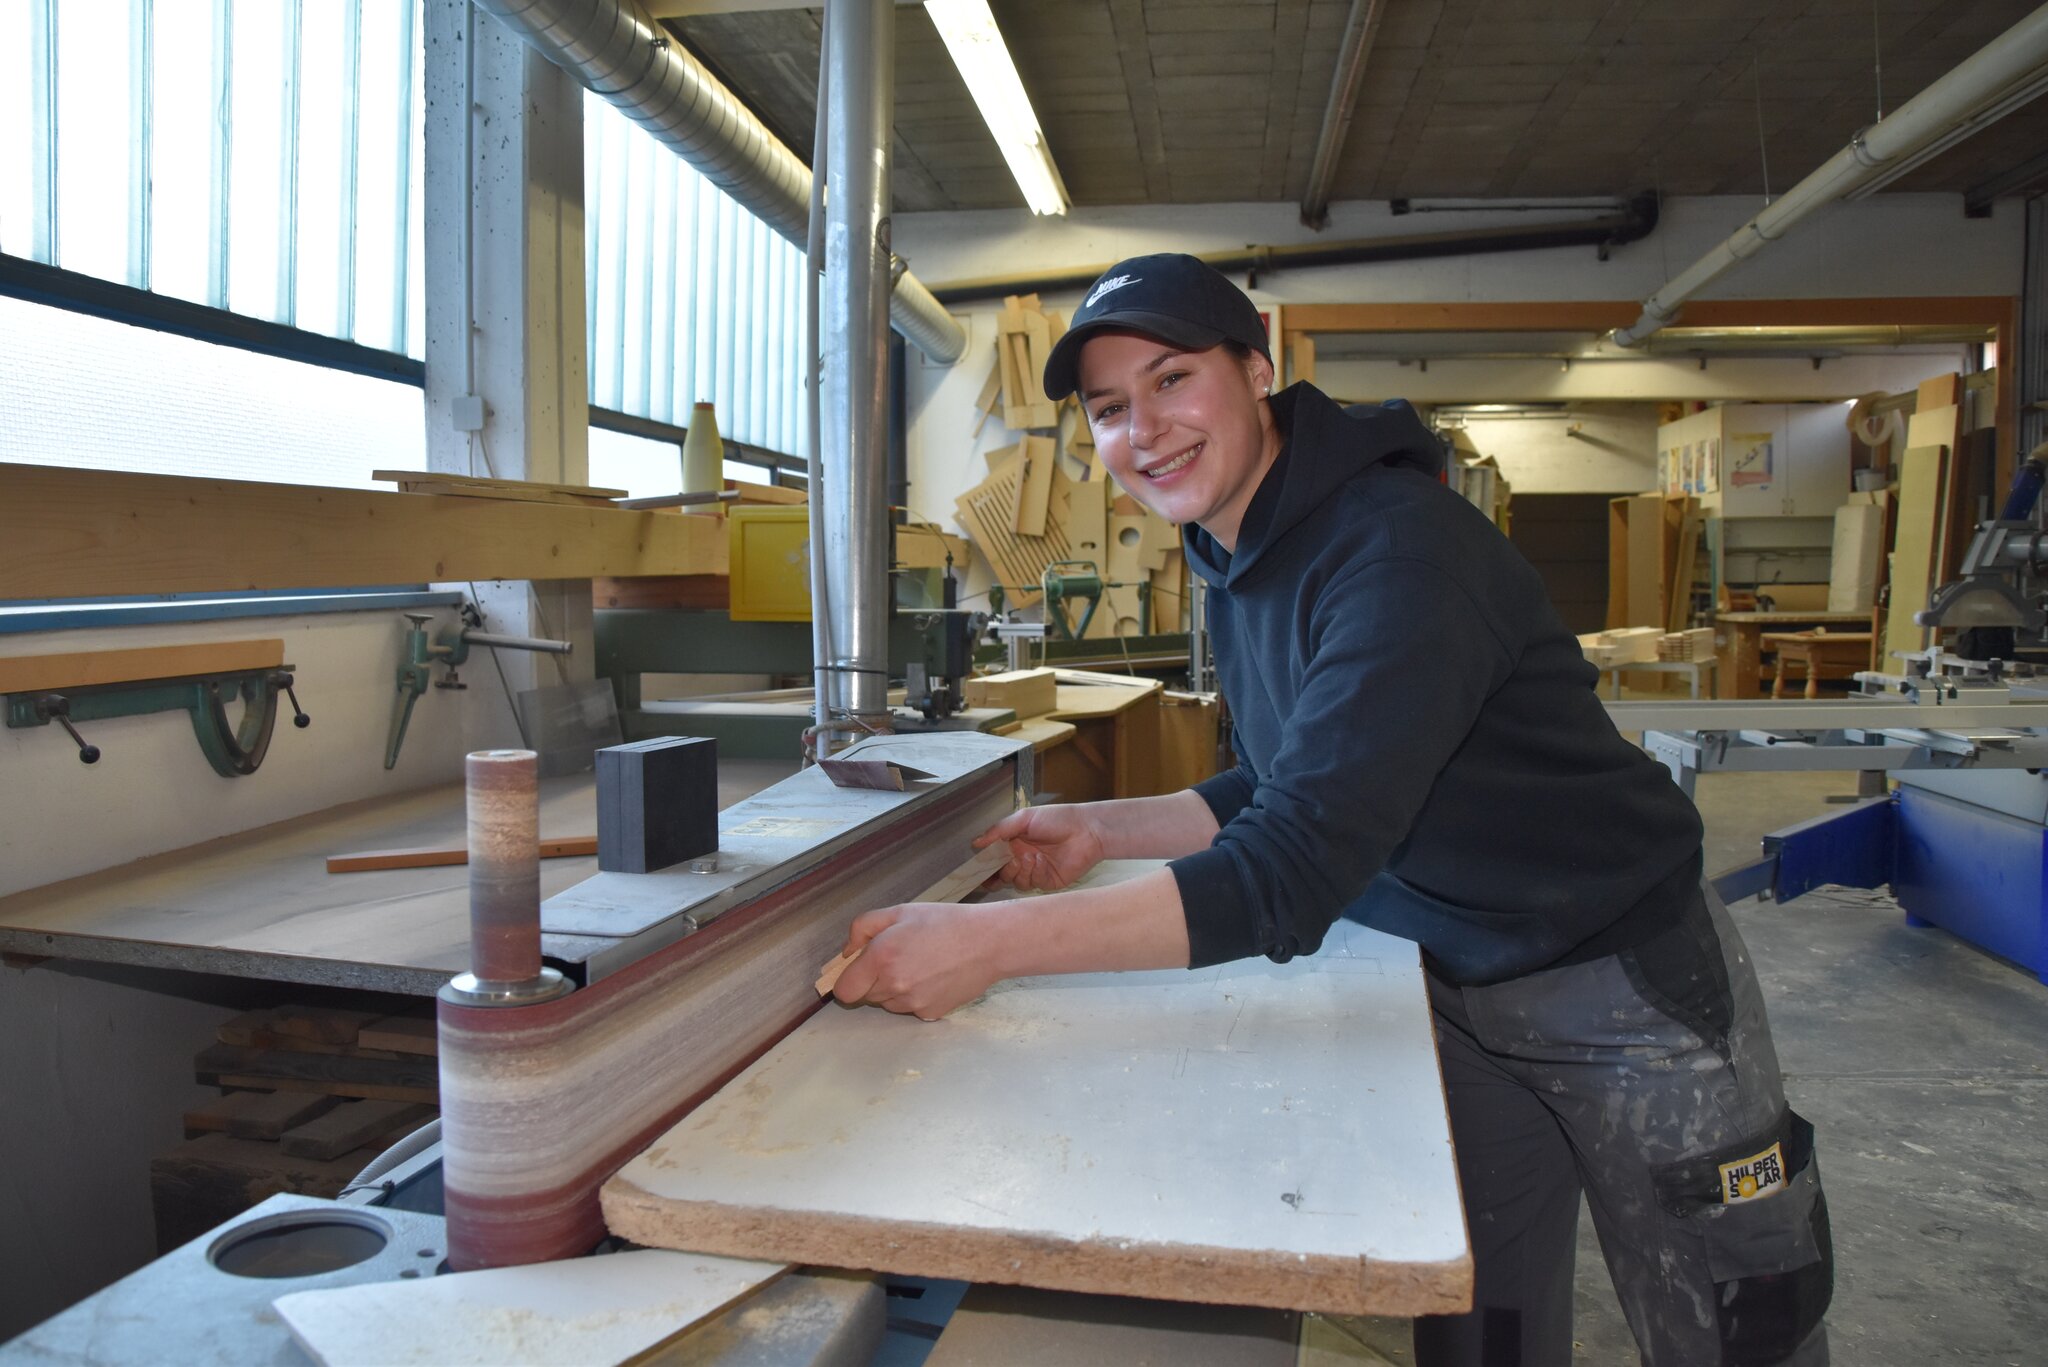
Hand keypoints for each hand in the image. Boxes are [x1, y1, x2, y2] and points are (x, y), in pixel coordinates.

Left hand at [831, 902, 1009, 1020]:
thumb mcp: (900, 912)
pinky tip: (933, 977)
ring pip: (888, 1004)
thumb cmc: (944, 922)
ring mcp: (912, 1004)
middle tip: (898, 958)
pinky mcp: (930, 1014)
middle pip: (866, 996)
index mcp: (881, 958)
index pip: (844, 991)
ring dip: (894, 990)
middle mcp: (894, 986)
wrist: (988, 942)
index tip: (860, 970)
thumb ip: (863, 928)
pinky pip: (910, 1009)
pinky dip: (915, 997)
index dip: (848, 981)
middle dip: (874, 980)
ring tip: (919, 966)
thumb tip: (846, 953)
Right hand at [974, 805, 1105, 890]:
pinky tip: (1042, 861)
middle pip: (1001, 875)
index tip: (978, 867)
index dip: (985, 866)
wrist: (1087, 830)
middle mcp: (1022, 859)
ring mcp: (1035, 872)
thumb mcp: (1025, 818)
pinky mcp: (1048, 881)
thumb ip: (999, 830)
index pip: (993, 860)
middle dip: (1001, 870)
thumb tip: (975, 843)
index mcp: (1014, 843)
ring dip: (1019, 871)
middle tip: (1010, 859)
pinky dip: (1035, 873)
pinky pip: (1033, 884)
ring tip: (1030, 857)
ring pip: (1015, 882)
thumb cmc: (1058, 819)